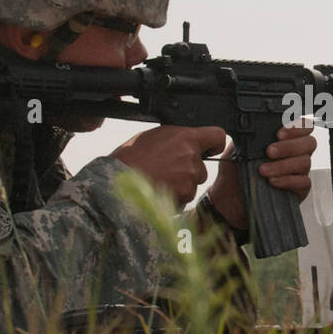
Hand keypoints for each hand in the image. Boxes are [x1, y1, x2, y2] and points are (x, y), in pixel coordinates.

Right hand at [112, 125, 226, 205]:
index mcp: (185, 137)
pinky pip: (185, 198)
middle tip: (167, 170)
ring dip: (181, 185)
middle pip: (202, 167)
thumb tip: (184, 141)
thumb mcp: (153, 136)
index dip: (214, 144)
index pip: (217, 135)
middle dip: (189, 170)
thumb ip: (175, 139)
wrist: (115, 181)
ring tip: (159, 181)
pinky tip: (158, 191)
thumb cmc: (129, 158)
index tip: (210, 148)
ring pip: (193, 183)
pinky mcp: (184, 196)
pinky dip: (175, 197)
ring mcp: (189, 178)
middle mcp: (191, 157)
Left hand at [206, 123, 317, 230]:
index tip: (279, 133)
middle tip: (269, 151)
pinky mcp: (300, 189)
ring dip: (283, 165)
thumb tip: (253, 122)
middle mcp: (296, 153)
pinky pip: (303, 182)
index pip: (303, 126)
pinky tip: (273, 181)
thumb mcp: (239, 147)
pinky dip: (287, 180)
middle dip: (288, 146)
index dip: (296, 127)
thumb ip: (252, 133)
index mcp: (285, 138)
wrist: (230, 197)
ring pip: (305, 162)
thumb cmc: (236, 171)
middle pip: (309, 143)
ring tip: (263, 170)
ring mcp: (300, 171)